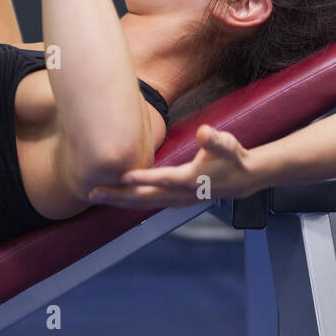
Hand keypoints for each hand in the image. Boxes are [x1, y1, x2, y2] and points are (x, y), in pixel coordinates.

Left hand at [87, 124, 253, 208]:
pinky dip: (128, 202)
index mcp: (190, 178)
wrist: (242, 179)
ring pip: (142, 204)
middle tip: (93, 192)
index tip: (123, 175)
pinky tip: (115, 198)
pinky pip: (146, 204)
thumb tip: (205, 132)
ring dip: (118, 201)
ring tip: (94, 196)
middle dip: (117, 195)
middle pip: (144, 197)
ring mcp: (176, 200)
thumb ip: (214, 140)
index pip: (164, 179)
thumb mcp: (226, 144)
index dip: (144, 178)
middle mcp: (180, 193)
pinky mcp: (173, 200)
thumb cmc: (231, 158)